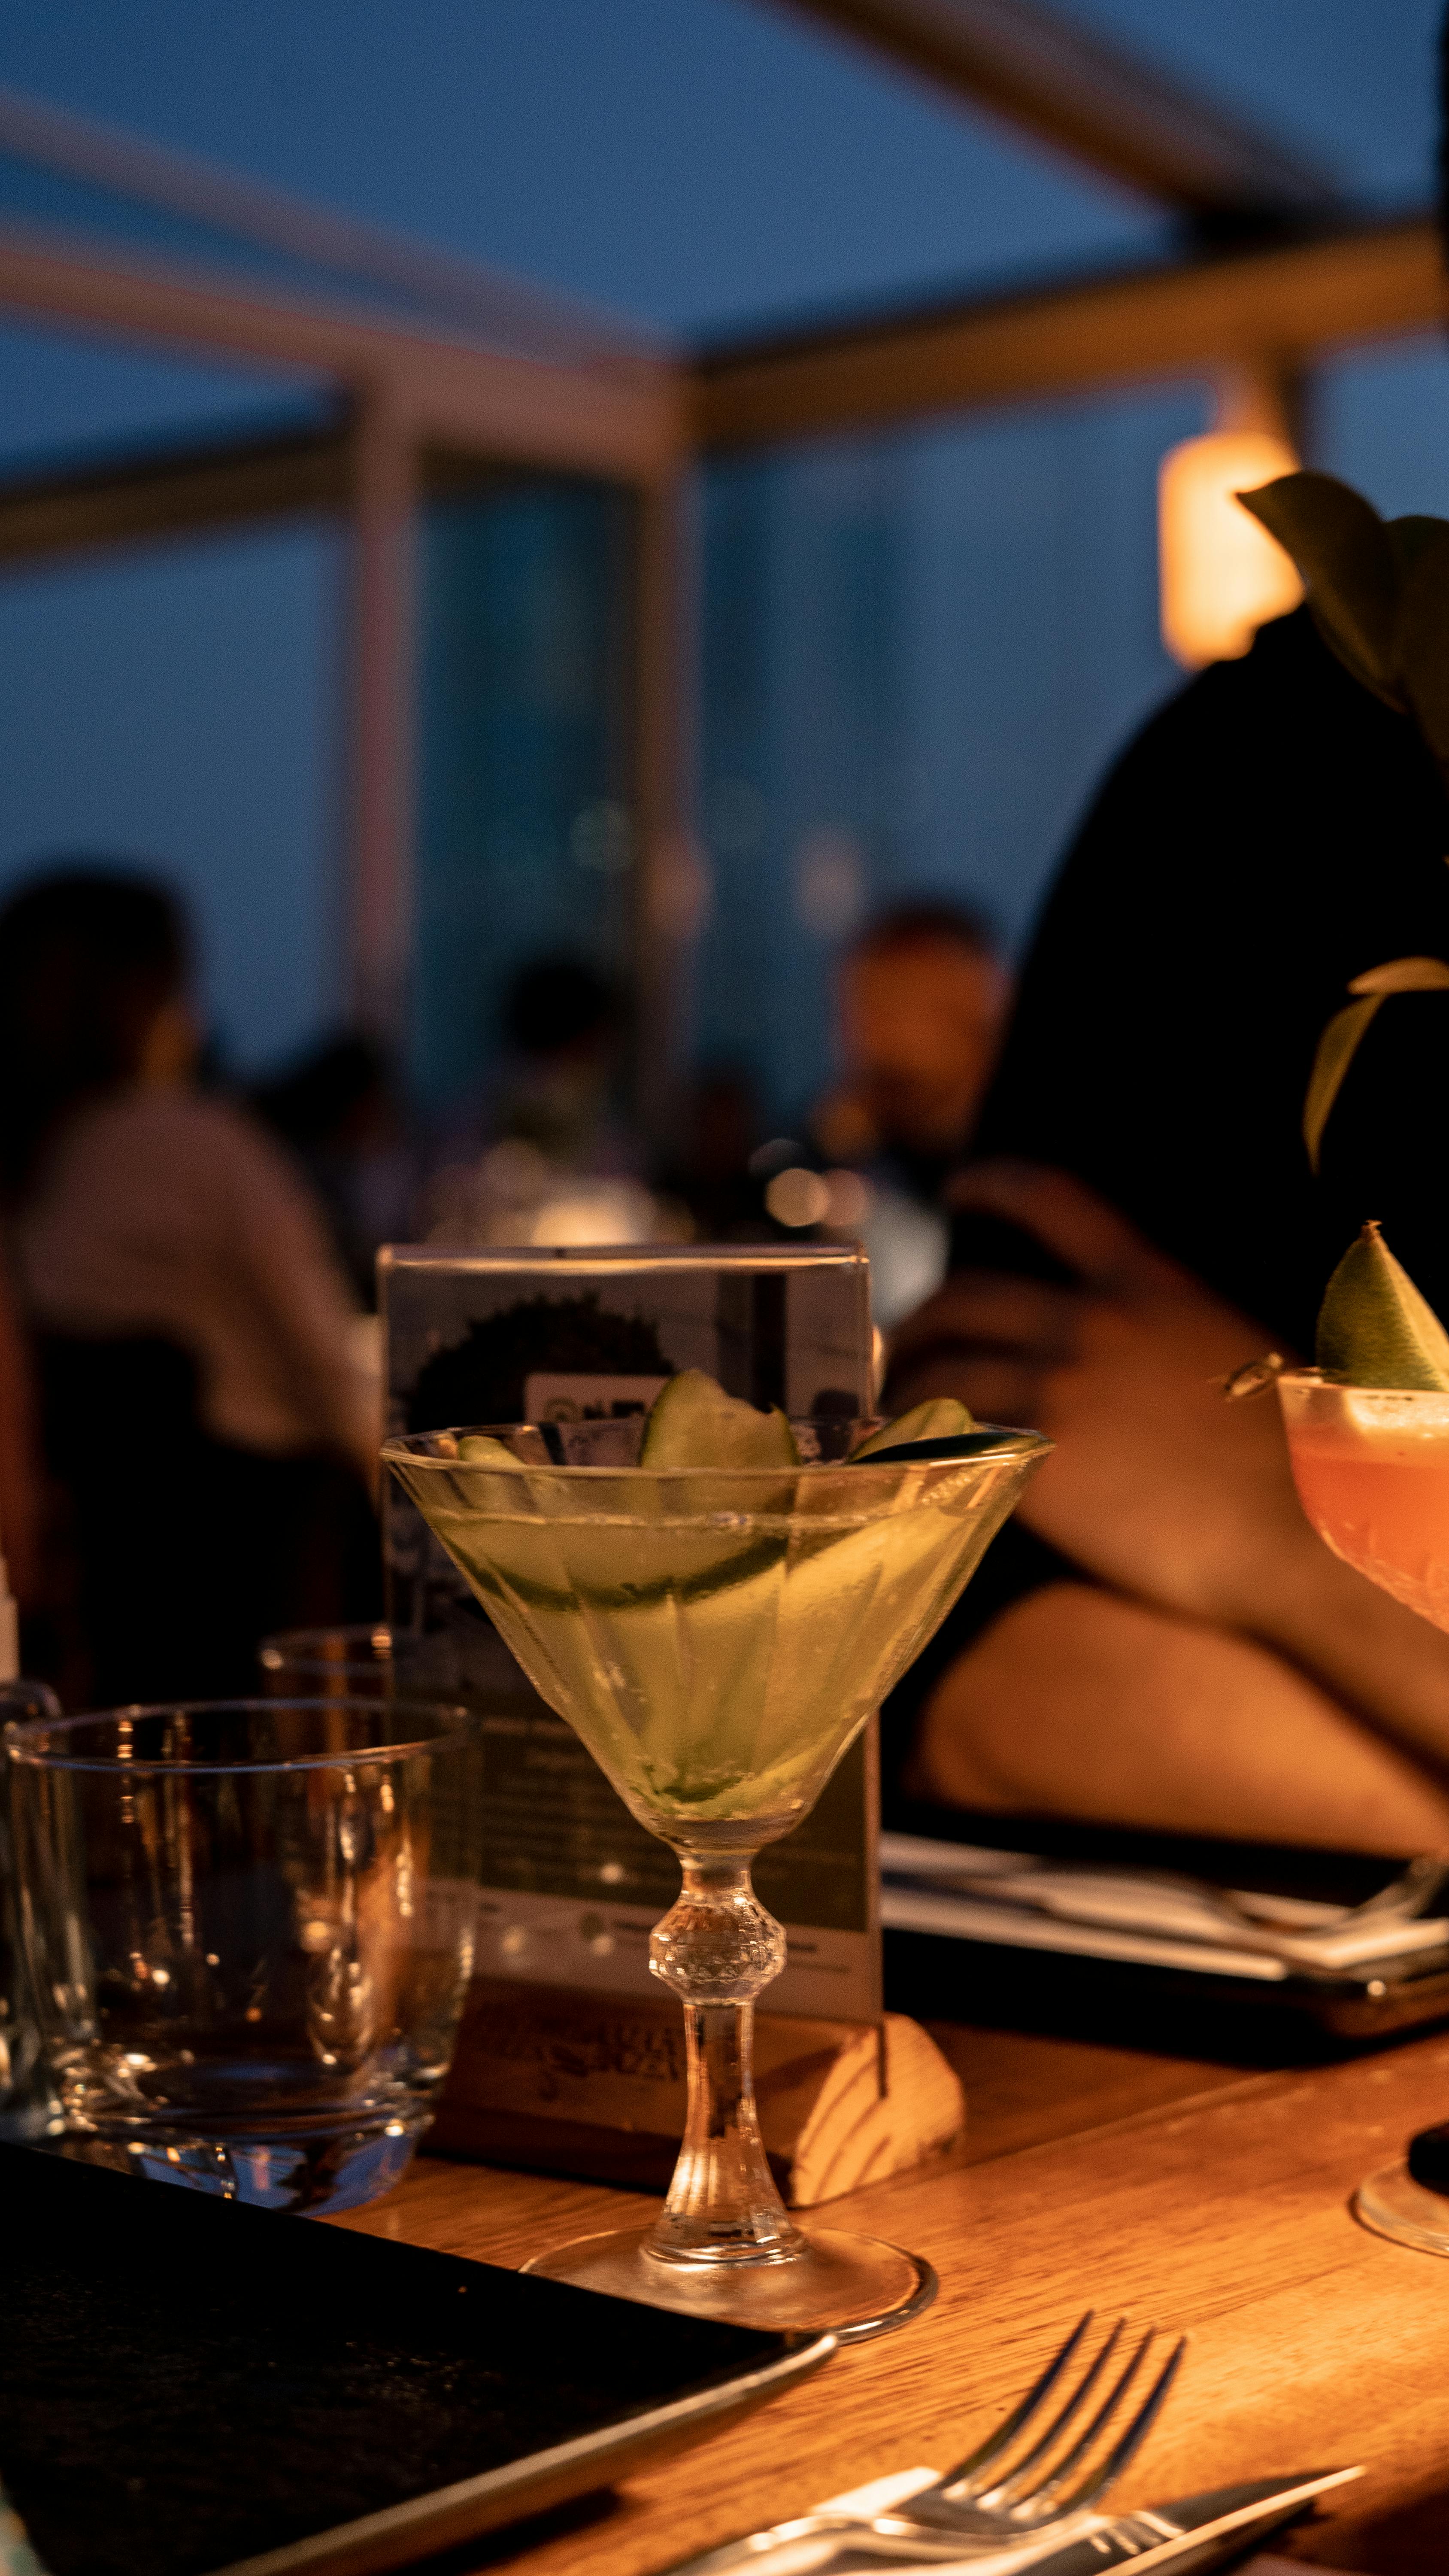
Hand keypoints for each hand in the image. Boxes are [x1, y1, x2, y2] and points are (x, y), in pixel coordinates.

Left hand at [885, 1161, 1309, 1631]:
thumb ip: (1170, 1335)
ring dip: (904, 1390)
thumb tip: (1135, 1355)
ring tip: (893, 1418)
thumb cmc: (1297, 1455)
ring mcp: (1059, 1393)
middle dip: (920, 1322)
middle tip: (906, 1350)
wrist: (1307, 1528)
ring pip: (941, 1372)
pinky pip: (948, 1445)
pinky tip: (905, 1467)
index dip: (992, 1186)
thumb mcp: (1238, 1352)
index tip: (958, 1189)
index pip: (1051, 1201)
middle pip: (964, 1298)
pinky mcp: (1038, 1465)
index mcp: (1148, 1284)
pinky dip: (914, 1451)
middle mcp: (1092, 1325)